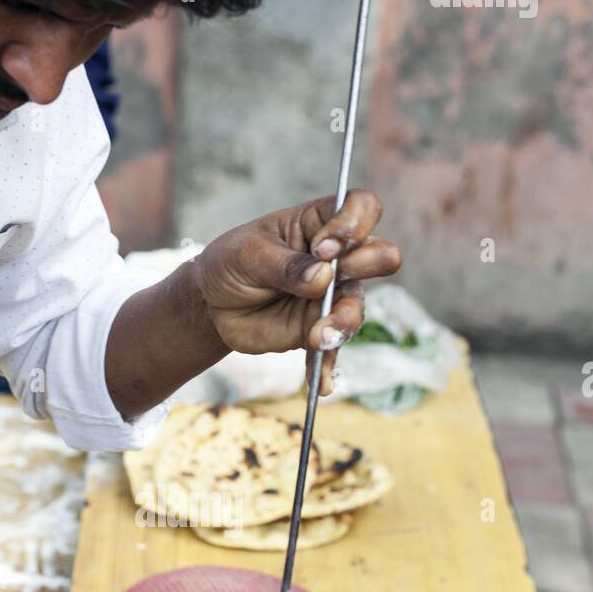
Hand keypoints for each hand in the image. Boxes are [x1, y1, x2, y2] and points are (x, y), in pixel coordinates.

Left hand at [194, 189, 401, 395]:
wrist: (214, 304)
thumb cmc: (232, 263)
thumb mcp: (247, 254)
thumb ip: (285, 265)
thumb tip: (323, 278)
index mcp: (321, 223)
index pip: (362, 207)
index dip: (354, 224)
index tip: (324, 247)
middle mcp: (338, 258)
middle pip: (379, 256)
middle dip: (365, 266)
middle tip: (328, 281)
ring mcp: (332, 297)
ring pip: (357, 309)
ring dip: (343, 323)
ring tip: (318, 338)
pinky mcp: (319, 330)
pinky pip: (332, 350)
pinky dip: (326, 367)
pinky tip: (318, 384)